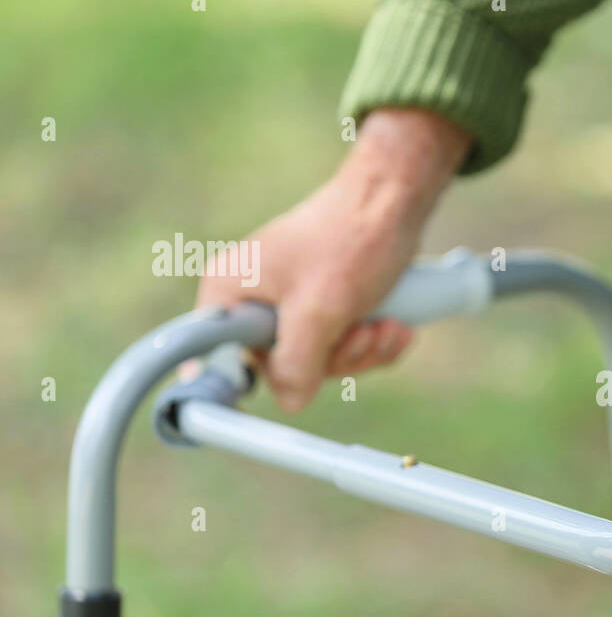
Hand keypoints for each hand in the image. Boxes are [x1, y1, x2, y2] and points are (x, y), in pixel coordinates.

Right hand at [195, 108, 472, 410]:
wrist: (394, 200)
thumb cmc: (350, 239)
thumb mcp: (321, 308)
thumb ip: (297, 361)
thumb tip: (290, 402)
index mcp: (231, 292)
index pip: (209, 356)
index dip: (223, 387)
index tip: (230, 416)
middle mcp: (254, 300)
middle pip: (282, 368)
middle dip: (333, 359)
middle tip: (360, 331)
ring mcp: (292, 306)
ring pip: (321, 362)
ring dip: (362, 350)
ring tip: (385, 322)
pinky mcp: (327, 309)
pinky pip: (346, 348)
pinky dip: (375, 342)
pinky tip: (396, 324)